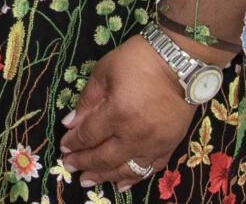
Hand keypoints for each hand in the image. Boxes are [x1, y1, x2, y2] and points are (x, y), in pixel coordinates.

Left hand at [59, 35, 203, 188]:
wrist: (181, 62)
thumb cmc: (138, 60)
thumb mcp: (104, 71)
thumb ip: (87, 100)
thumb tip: (71, 123)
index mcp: (116, 113)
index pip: (88, 135)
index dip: (73, 143)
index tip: (63, 146)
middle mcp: (135, 134)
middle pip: (104, 157)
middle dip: (83, 163)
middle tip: (69, 166)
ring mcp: (154, 144)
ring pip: (125, 169)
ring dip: (104, 177)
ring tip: (88, 181)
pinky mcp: (170, 146)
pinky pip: (149, 169)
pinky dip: (134, 178)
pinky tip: (121, 184)